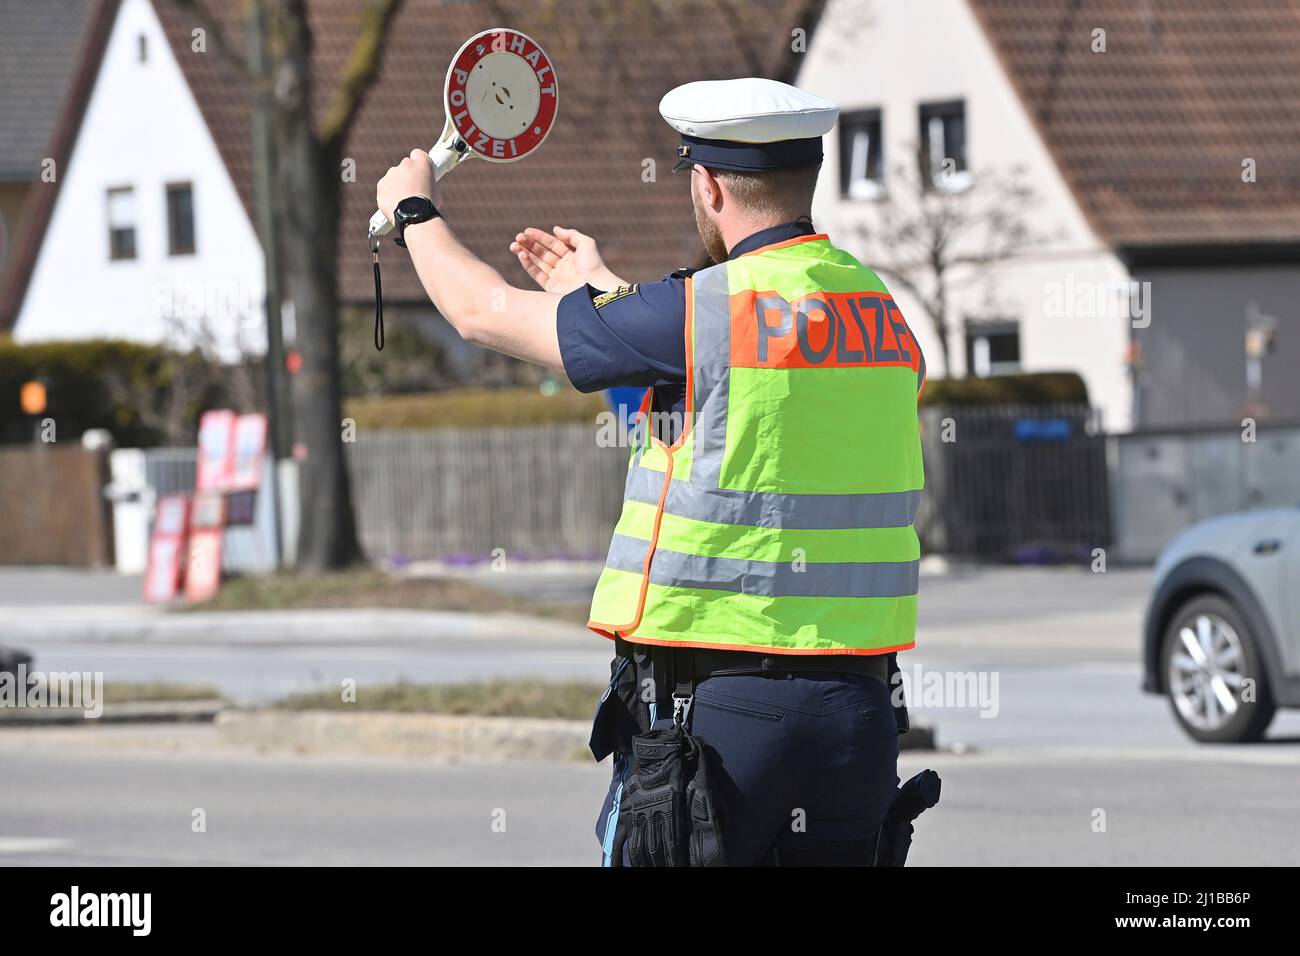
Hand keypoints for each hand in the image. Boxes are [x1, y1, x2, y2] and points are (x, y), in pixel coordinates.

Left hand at [376, 149, 438, 224]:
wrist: (414, 217)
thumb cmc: (428, 206)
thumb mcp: (435, 190)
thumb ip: (426, 182)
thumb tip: (423, 186)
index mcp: (422, 163)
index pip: (417, 154)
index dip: (417, 162)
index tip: (418, 170)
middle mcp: (406, 164)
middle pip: (405, 166)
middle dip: (407, 175)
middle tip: (412, 189)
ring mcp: (392, 174)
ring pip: (393, 177)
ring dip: (397, 185)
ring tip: (404, 200)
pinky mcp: (381, 184)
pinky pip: (384, 187)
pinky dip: (388, 193)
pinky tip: (395, 204)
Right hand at [510, 226, 624, 293]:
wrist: (595, 289)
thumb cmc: (593, 266)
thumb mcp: (586, 244)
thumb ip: (570, 234)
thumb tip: (555, 229)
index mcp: (571, 256)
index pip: (551, 244)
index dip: (539, 237)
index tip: (527, 231)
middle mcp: (562, 266)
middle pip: (542, 253)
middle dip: (529, 244)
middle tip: (518, 237)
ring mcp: (556, 277)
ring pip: (536, 263)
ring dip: (524, 253)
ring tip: (514, 245)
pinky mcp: (550, 288)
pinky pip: (536, 274)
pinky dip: (527, 264)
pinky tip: (521, 255)